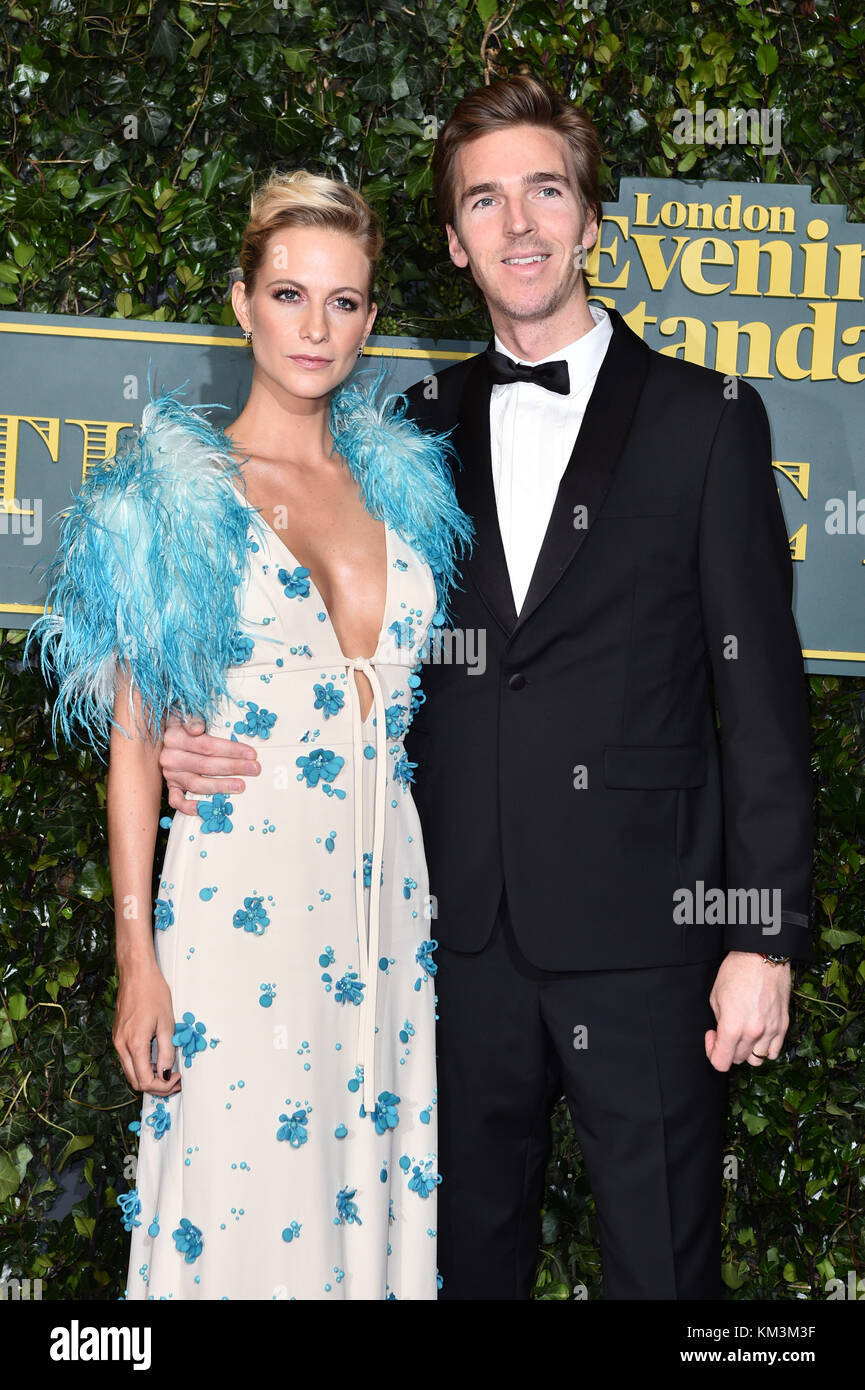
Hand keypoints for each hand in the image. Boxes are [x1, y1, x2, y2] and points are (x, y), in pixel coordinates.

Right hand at [113, 962, 181, 1095]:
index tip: (176, 1079)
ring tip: (167, 1070)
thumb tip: (166, 1072)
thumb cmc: (153, 992)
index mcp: (135, 1044)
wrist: (136, 973)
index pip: (145, 1080)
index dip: (163, 1086)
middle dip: (155, 1086)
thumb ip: (166, 1051)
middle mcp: (121, 1046)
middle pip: (135, 1081)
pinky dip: (141, 1065)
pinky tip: (155, 1058)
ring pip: (130, 1072)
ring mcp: (117, 1041)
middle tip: (173, 1080)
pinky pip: (127, 1060)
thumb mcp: (167, 1023)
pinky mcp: (117, 1036)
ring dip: (148, 1076)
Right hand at [160, 713, 259, 816]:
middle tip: (254, 769)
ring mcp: (170, 774)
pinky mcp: (170, 786)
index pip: (207, 745)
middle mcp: (171, 757)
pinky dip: (189, 807)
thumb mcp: (186, 714)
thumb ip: (193, 719)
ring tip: (240, 786)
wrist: (162, 733)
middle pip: (205, 765)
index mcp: (175, 737)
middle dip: (233, 767)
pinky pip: (176, 801)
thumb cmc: (182, 724)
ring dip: (220, 786)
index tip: (251, 753)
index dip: (231, 749)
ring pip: (196, 784)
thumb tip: (197, 728)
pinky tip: (205, 808)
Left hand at [704, 950, 790, 1071]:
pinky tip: (758, 1035)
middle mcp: (754, 1033)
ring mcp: (771, 1030)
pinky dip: (765, 1048)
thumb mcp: (716, 996)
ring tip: (743, 1035)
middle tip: (724, 1031)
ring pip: (758, 1059)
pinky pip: (775, 1051)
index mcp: (733, 1027)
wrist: (762, 956)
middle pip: (738, 1060)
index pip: (721, 1062)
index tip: (712, 1036)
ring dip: (747, 1051)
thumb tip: (722, 1035)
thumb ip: (719, 1022)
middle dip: (728, 1049)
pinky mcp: (783, 1025)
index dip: (712, 1053)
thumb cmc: (736, 971)